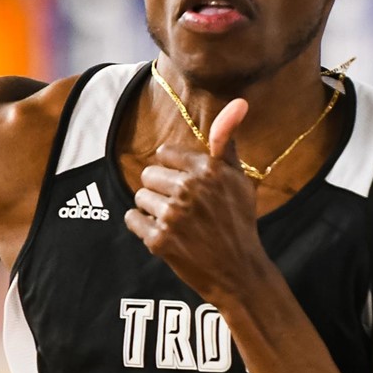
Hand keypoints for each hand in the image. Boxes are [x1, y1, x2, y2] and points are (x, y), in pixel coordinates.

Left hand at [125, 98, 274, 301]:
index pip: (165, 154)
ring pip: (140, 198)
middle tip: (182, 208)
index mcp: (207, 170)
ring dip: (152, 209)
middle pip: (148, 175)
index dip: (174, 171)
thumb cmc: (239, 222)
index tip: (187, 187)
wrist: (239, 272)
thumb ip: (227, 141)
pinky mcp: (159, 240)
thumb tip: (239, 101)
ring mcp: (173, 216)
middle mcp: (189, 189)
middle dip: (161, 190)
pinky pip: (132, 219)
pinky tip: (164, 234)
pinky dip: (143, 226)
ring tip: (176, 223)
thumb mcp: (239, 178)